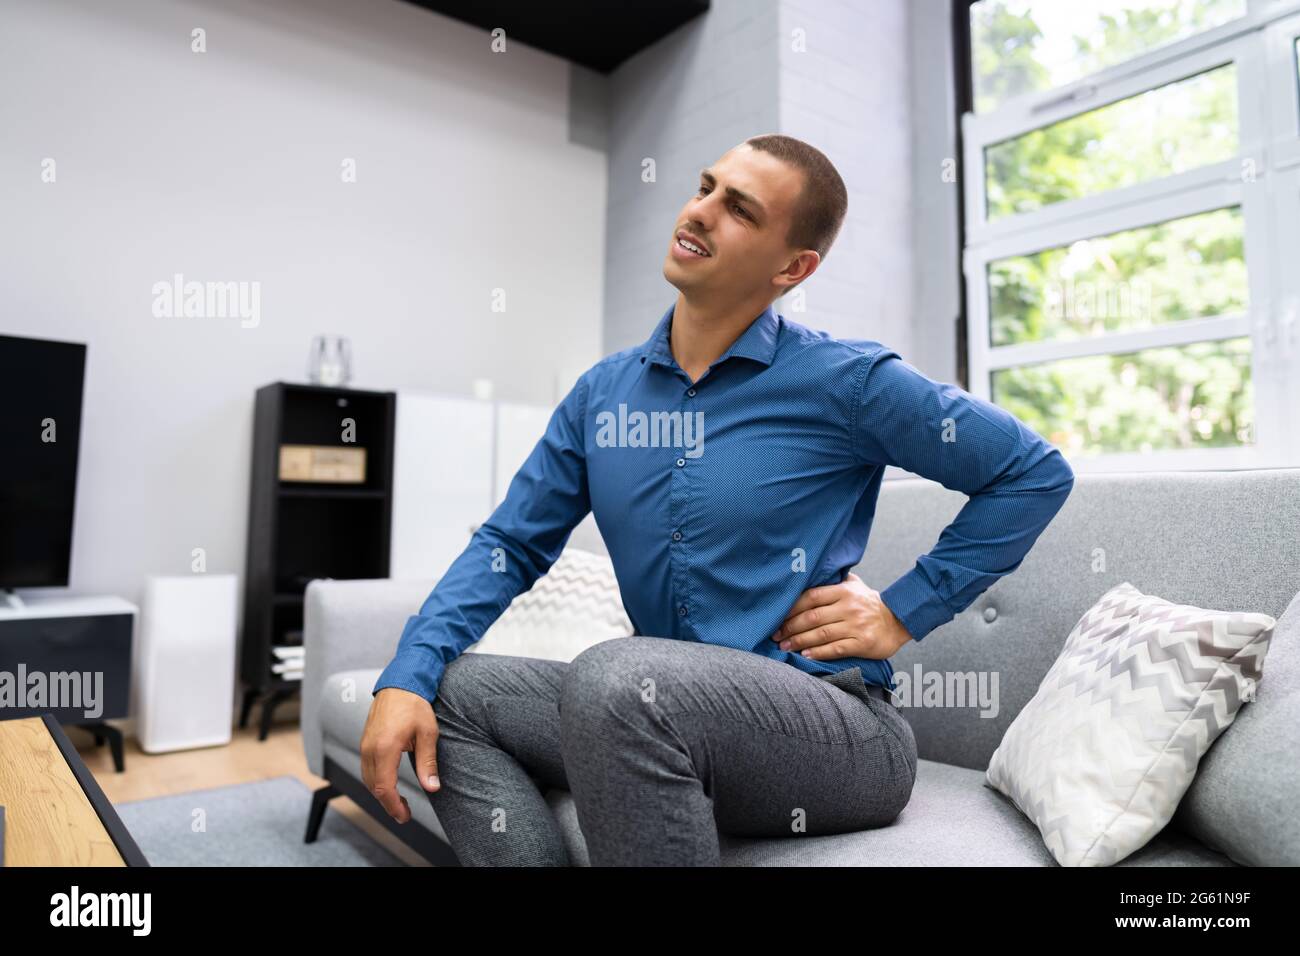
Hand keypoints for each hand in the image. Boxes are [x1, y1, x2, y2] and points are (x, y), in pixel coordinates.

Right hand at [360, 687, 440, 823]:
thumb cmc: (415, 705)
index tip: (404, 816)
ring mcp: (364, 744)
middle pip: (373, 787)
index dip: (393, 806)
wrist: (400, 682)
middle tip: (404, 814)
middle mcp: (369, 748)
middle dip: (387, 804)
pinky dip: (376, 781)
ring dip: (381, 793)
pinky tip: (389, 784)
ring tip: (399, 802)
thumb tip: (432, 787)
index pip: (384, 787)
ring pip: (368, 779)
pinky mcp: (365, 741)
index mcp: (385, 748)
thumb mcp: (428, 733)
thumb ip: (427, 762)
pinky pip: (366, 768)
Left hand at [771, 572, 912, 660]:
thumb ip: (834, 578)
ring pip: (821, 634)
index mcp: (844, 591)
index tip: (777, 615)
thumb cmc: (869, 603)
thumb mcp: (855, 585)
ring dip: (799, 641)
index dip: (792, 607)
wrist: (898, 621)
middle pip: (813, 617)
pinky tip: (805, 655)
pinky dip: (818, 653)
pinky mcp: (862, 643)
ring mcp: (856, 626)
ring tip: (784, 646)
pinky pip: (835, 649)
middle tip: (776, 634)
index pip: (812, 596)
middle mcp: (849, 607)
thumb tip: (811, 571)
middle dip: (790, 627)